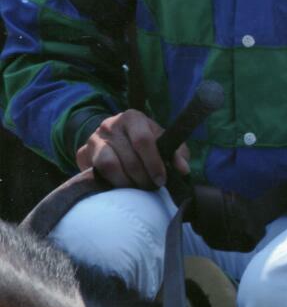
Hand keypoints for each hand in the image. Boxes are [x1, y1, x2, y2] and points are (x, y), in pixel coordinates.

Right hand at [76, 109, 190, 188]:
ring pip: (110, 166)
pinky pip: (96, 172)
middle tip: (151, 188)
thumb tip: (183, 169)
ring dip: (126, 182)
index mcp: (132, 117)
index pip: (143, 140)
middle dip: (143, 178)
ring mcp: (94, 138)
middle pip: (129, 158)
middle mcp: (111, 124)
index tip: (162, 179)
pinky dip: (111, 183)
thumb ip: (176, 152)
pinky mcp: (83, 152)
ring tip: (137, 189)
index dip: (154, 163)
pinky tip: (120, 188)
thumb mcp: (160, 140)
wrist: (112, 138)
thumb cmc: (142, 139)